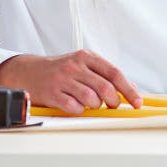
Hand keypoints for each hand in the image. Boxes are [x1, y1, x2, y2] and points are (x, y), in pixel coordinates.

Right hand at [0, 49, 141, 113]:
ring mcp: (63, 80)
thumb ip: (105, 74)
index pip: (115, 73)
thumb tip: (130, 87)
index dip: (129, 89)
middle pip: (105, 88)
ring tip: (91, 103)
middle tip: (112, 105)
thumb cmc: (60, 69)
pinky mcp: (52, 94)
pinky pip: (75, 107)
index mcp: (86, 57)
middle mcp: (75, 66)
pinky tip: (77, 105)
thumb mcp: (83, 64)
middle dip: (114, 101)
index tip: (137, 101)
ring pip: (92, 99)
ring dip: (96, 106)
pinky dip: (80, 110)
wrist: (29, 72)